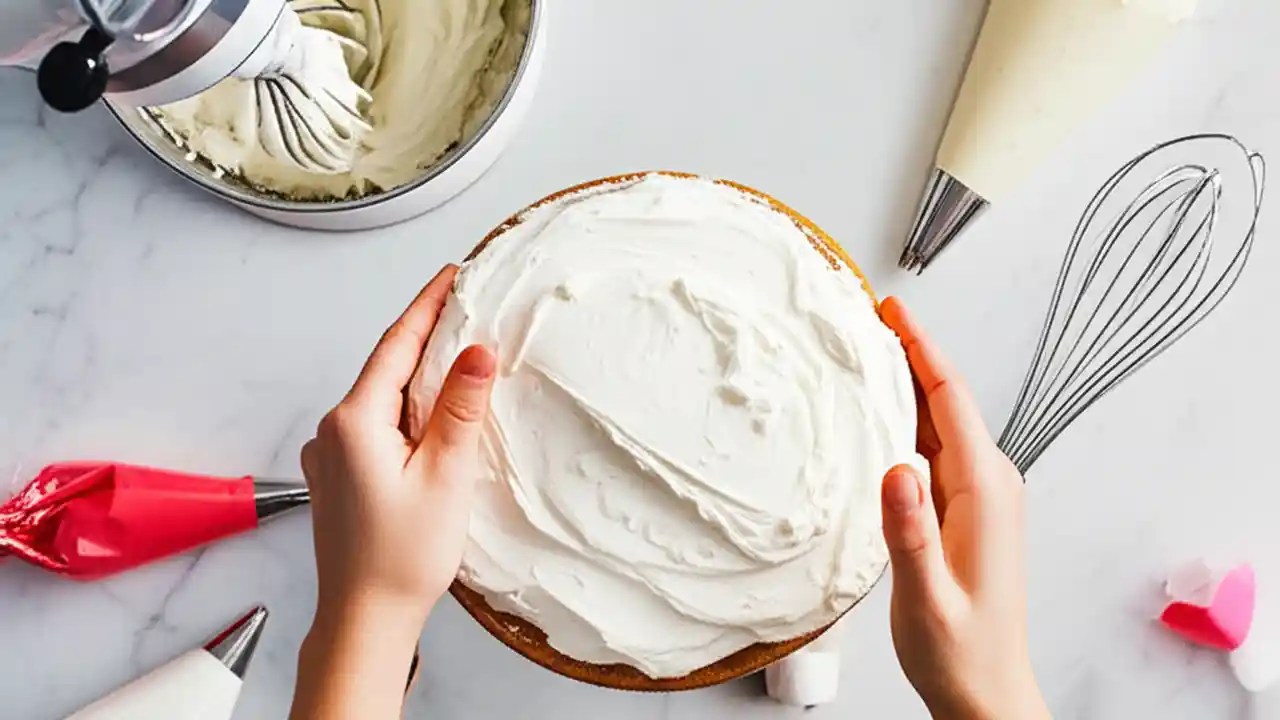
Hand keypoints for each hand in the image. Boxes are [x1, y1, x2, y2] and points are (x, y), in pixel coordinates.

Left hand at [291, 265, 494, 719]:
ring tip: (462, 364)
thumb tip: (476, 351)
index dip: (427, 305)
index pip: (396, 344)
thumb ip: (460, 408)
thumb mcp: (445, 476)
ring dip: (420, 379)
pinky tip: (435, 421)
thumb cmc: (400, 559)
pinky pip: (377, 426)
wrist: (365, 619)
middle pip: (388, 368)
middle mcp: (333, 431)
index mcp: (354, 422)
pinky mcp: (340, 476)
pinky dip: (408, 413)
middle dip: (428, 339)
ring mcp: (332, 455)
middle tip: (468, 310)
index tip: (452, 275)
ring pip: (384, 399)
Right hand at [878, 298, 1048, 719]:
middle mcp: (988, 485)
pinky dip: (907, 420)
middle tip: (866, 316)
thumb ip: (910, 534)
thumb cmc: (959, 652)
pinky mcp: (963, 510)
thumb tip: (896, 467)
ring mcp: (978, 496)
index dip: (921, 350)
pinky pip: (935, 448)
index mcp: (983, 493)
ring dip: (907, 385)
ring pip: (940, 422)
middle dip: (910, 354)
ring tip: (865, 351)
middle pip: (946, 400)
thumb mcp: (927, 599)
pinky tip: (880, 415)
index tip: (893, 310)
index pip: (951, 401)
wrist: (986, 692)